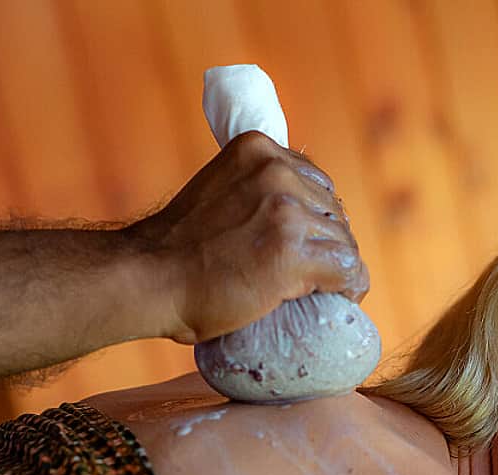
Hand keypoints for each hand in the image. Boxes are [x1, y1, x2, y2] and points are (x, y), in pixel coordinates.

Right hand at [125, 131, 367, 343]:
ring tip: (323, 292)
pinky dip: (350, 290)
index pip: (315, 182)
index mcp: (257, 149)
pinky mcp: (293, 253)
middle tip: (311, 275)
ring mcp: (287, 212)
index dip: (316, 218)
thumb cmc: (177, 252)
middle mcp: (276, 172)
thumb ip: (250, 190)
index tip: (305, 244)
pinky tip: (339, 301)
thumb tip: (285, 215)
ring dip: (338, 270)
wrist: (147, 279)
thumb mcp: (218, 192)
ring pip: (344, 242)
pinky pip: (348, 270)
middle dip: (327, 244)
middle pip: (334, 211)